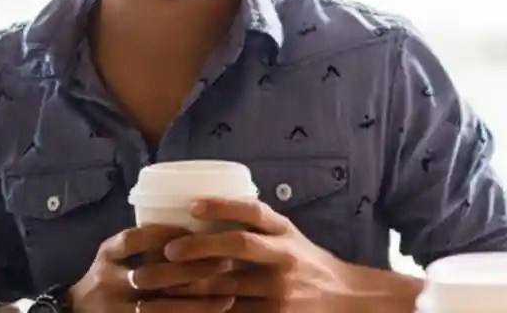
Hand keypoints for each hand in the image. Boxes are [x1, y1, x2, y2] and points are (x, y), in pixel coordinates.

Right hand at [68, 225, 237, 311]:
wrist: (77, 312)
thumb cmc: (108, 278)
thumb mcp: (116, 256)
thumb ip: (145, 245)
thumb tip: (197, 227)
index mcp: (107, 255)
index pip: (134, 239)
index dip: (167, 234)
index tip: (197, 232)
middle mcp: (107, 283)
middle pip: (152, 275)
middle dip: (191, 270)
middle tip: (225, 263)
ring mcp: (114, 310)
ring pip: (160, 308)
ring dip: (196, 303)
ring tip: (227, 297)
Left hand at [162, 198, 420, 311]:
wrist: (345, 300)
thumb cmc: (308, 264)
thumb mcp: (291, 235)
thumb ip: (260, 223)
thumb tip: (212, 205)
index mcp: (285, 232)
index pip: (253, 213)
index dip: (222, 207)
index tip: (192, 206)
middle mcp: (284, 258)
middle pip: (237, 247)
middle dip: (196, 250)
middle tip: (166, 253)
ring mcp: (280, 292)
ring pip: (228, 287)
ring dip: (192, 287)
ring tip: (162, 285)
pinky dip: (209, 312)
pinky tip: (186, 310)